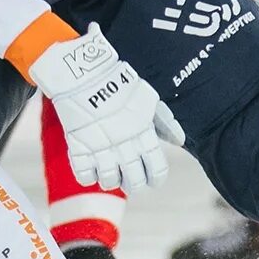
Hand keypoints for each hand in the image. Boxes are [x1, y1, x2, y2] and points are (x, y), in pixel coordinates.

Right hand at [30, 23, 182, 191]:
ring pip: (109, 181)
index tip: (152, 181)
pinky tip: (92, 170)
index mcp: (144, 135)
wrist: (86, 74)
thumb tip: (179, 140)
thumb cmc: (119, 84)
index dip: (155, 179)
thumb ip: (165, 122)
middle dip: (135, 184)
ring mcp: (100, 149)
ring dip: (112, 181)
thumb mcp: (149, 99)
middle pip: (134, 181)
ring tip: (111, 174)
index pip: (156, 170)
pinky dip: (89, 177)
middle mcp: (124, 146)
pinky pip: (84, 176)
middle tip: (131, 181)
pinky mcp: (79, 148)